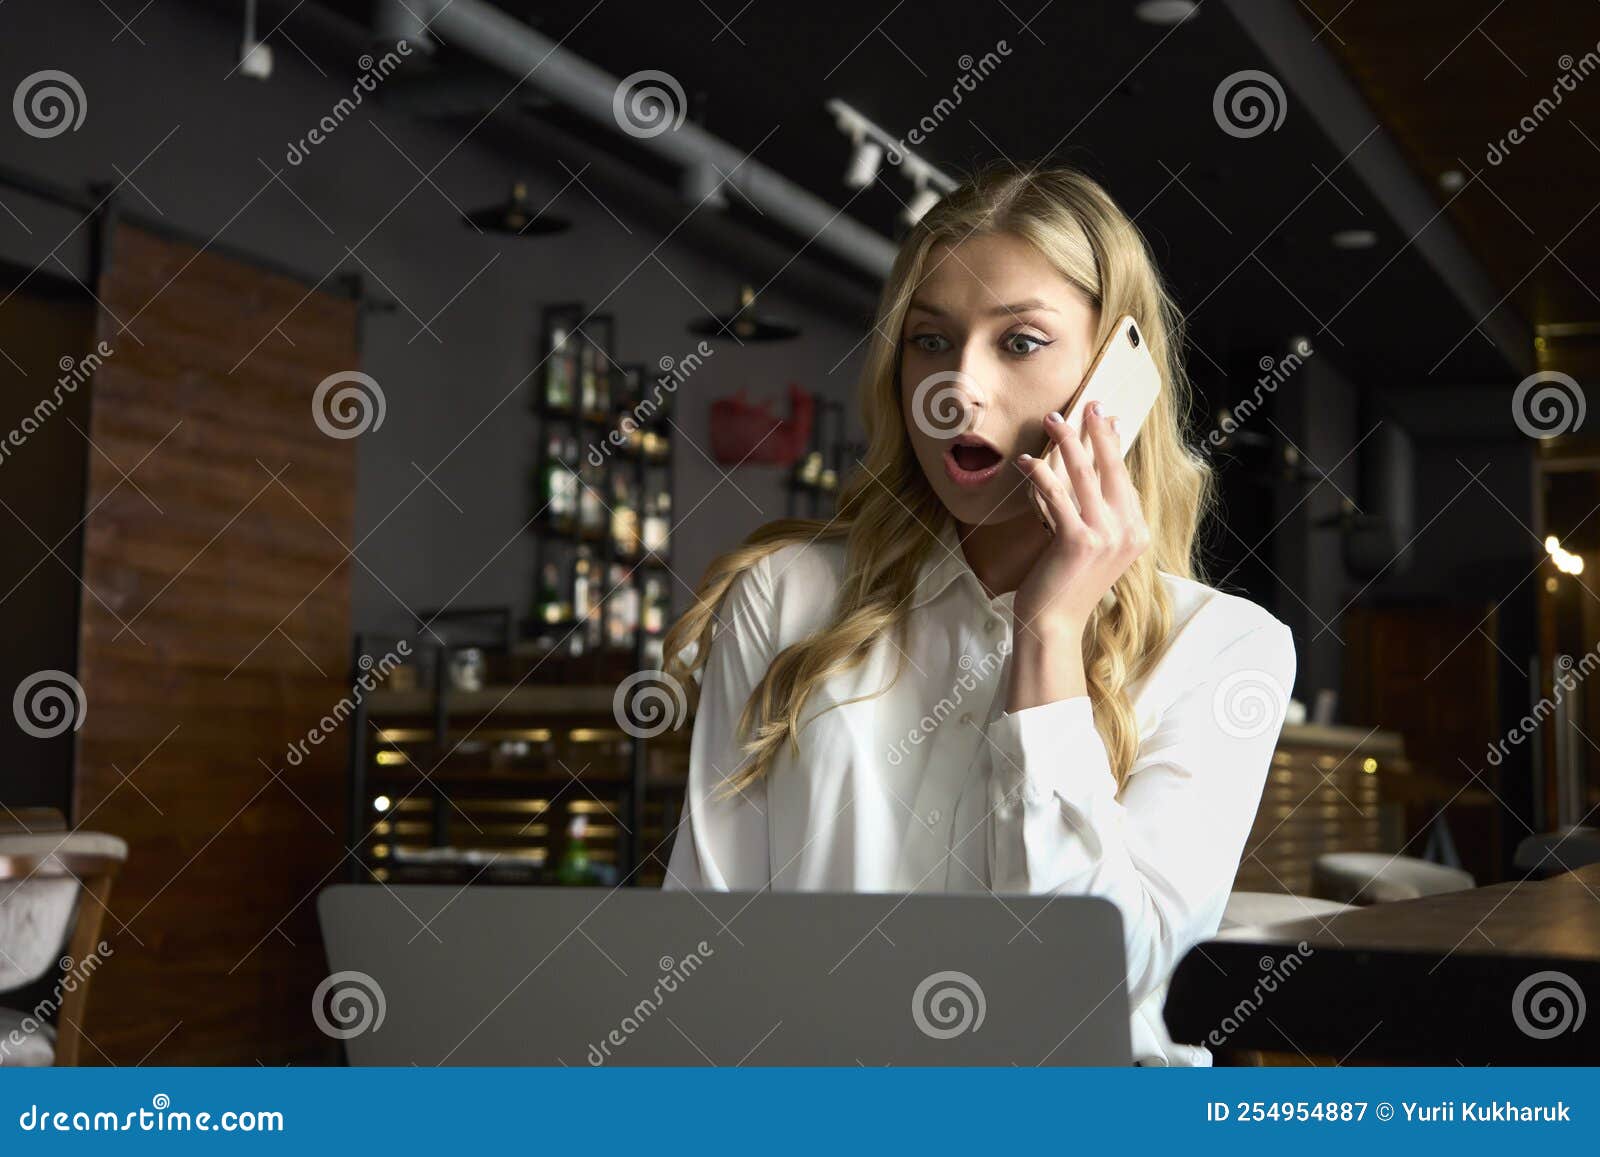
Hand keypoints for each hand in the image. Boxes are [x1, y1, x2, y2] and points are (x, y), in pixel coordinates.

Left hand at [1011, 401, 1150, 637]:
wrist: (1054, 624)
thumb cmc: (1066, 585)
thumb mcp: (1091, 547)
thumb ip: (1095, 514)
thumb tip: (1083, 475)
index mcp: (1136, 532)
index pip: (1124, 478)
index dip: (1114, 446)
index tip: (1106, 420)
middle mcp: (1128, 532)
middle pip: (1113, 469)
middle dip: (1099, 432)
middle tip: (1088, 404)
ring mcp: (1106, 536)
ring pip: (1085, 475)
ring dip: (1067, 442)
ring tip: (1053, 419)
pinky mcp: (1078, 540)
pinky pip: (1056, 495)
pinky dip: (1039, 474)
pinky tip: (1026, 461)